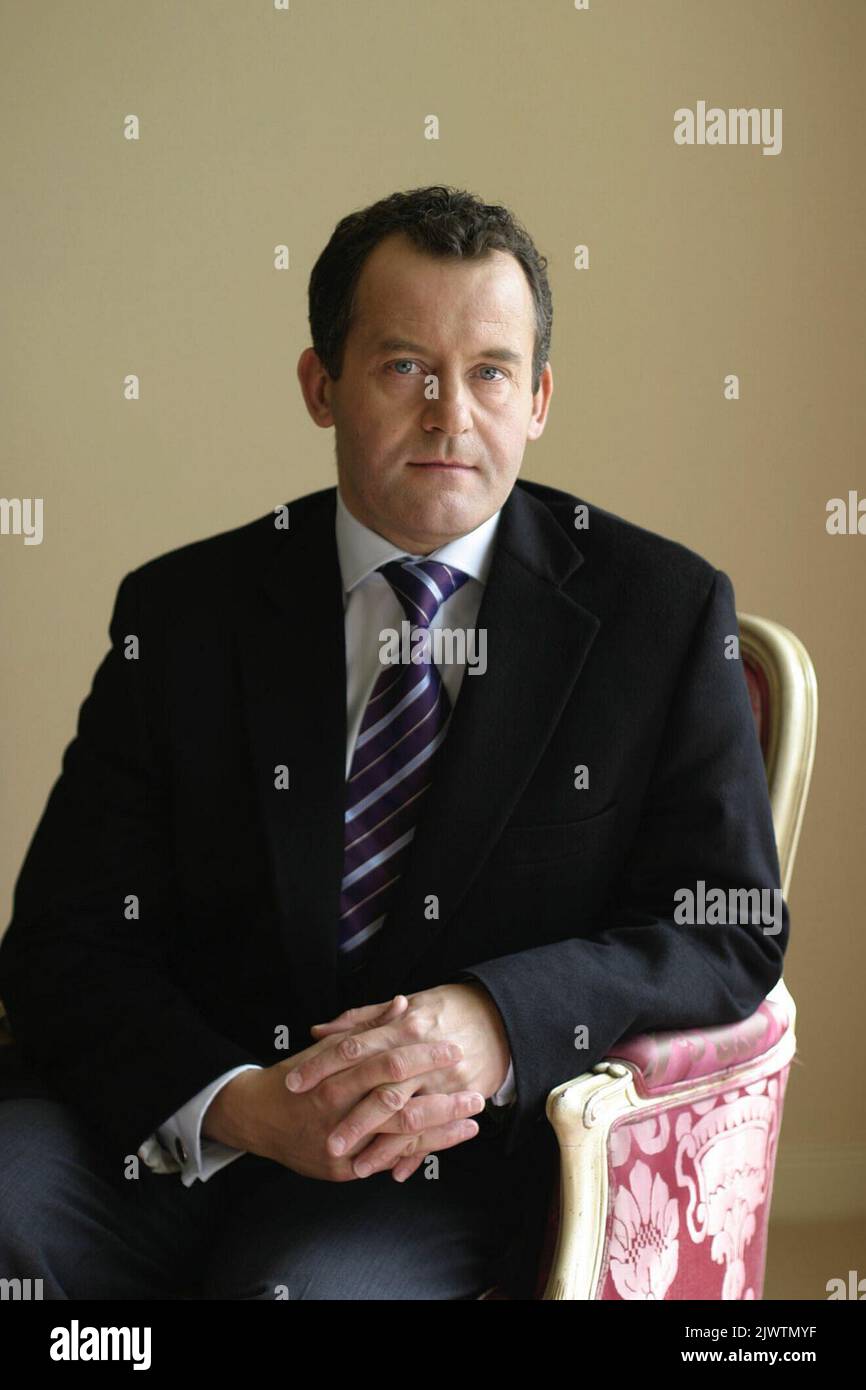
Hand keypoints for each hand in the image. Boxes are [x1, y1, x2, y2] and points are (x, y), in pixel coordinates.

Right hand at [202, 996, 485, 1181]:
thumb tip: (404, 1004)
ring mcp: (340, 1145)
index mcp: (334, 1077)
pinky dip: (419, 1152)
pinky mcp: (344, 1170)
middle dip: (440, 1098)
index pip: (387, 1063)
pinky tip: (446, 1143)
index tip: (453, 1048)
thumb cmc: (297, 1077)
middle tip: (474, 1090)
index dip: (423, 1055)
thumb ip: (368, 1028)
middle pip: (398, 1103)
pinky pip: (388, 1161)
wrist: (256, 1118)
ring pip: (398, 1138)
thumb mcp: (328, 1047)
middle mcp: (337, 1112)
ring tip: (473, 1120)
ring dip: (440, 1129)